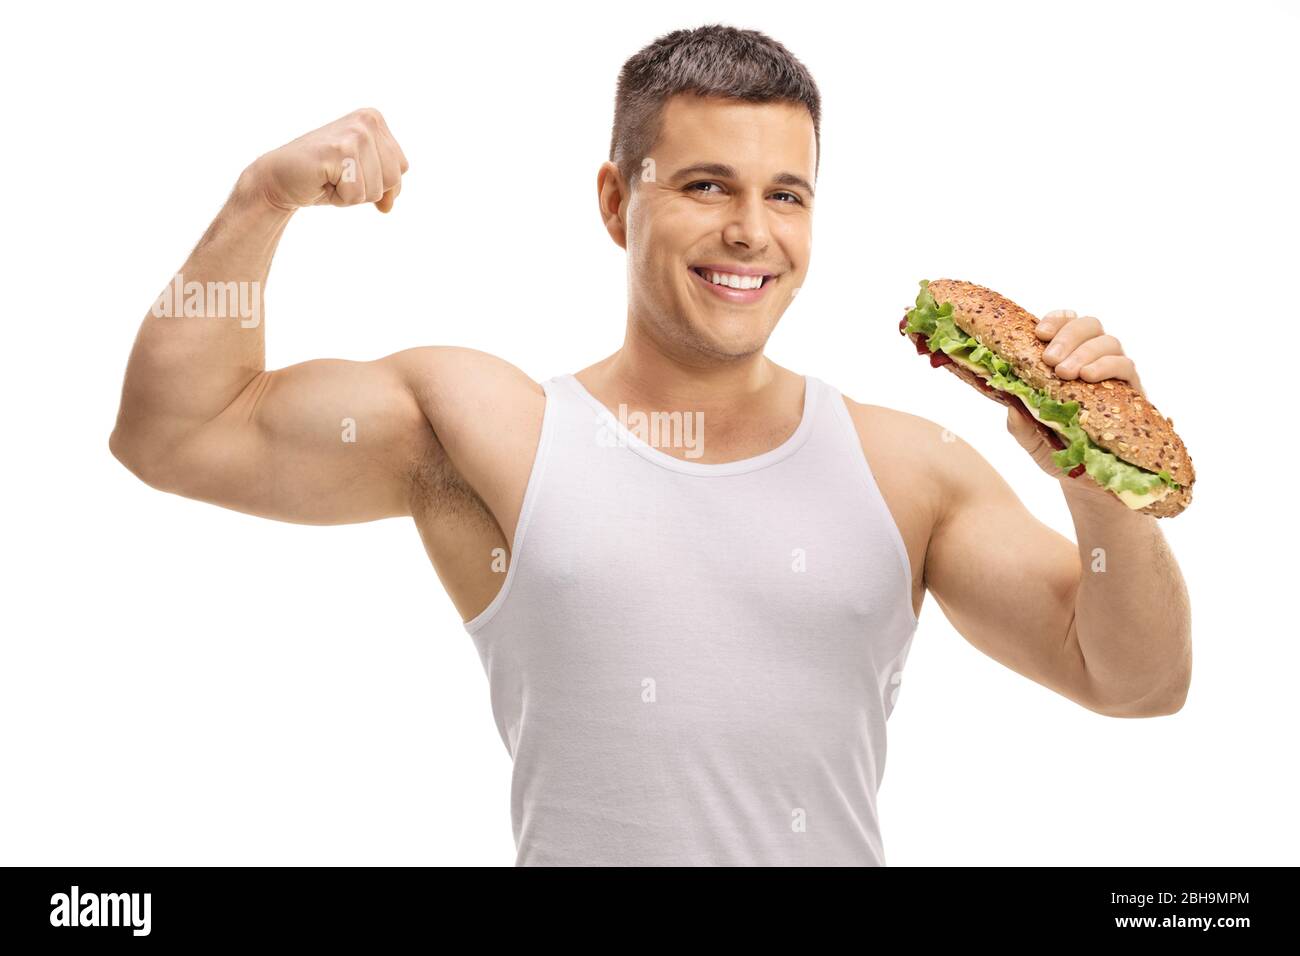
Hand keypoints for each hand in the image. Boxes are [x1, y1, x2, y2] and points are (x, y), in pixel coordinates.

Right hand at [241, 108, 409, 212]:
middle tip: (337, 176)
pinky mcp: (339, 151)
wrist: (279, 178)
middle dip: (365, 190)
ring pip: (377, 190)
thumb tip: (389, 206)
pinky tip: (322, 181)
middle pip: (393, 179)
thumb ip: (386, 185)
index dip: (377, 182)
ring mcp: (354, 134)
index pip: (401, 168)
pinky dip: (339, 199)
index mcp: (375, 119)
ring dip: (351, 195)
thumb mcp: (362, 177)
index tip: (349, 171)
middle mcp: (367, 120)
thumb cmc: (322, 178)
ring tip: (329, 178)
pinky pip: (356, 195)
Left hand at [1005, 307, 1144, 502]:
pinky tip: (1089, 377)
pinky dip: (1108, 366)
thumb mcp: (1034, 443)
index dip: (1055, 321)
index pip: (1065, 325)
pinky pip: (1127, 366)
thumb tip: (1010, 407)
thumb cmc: (1061, 455)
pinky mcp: (1134, 393)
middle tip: (1050, 359)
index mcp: (1066, 363)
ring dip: (1086, 352)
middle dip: (1068, 336)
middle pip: (1089, 325)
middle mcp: (1092, 362)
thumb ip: (1021, 427)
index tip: (1038, 332)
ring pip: (1109, 341)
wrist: (1092, 484)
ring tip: (1066, 373)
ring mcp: (1114, 376)